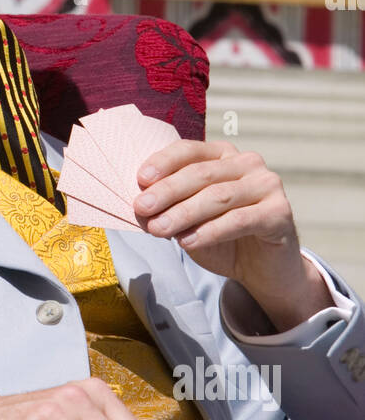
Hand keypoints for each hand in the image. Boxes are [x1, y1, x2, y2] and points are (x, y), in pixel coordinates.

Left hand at [132, 138, 321, 312]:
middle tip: (142, 208)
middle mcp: (248, 163)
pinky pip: (239, 219)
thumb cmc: (223, 238)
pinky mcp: (279, 212)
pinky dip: (210, 231)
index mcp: (223, 155)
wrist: (262, 269)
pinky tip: (187, 242)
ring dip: (183, 213)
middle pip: (201, 173)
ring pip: (218, 196)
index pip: (189, 150)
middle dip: (168, 191)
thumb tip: (141, 207)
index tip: (140, 180)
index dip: (163, 162)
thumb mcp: (190, 220)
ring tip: (158, 229)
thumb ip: (171, 208)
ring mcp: (267, 185)